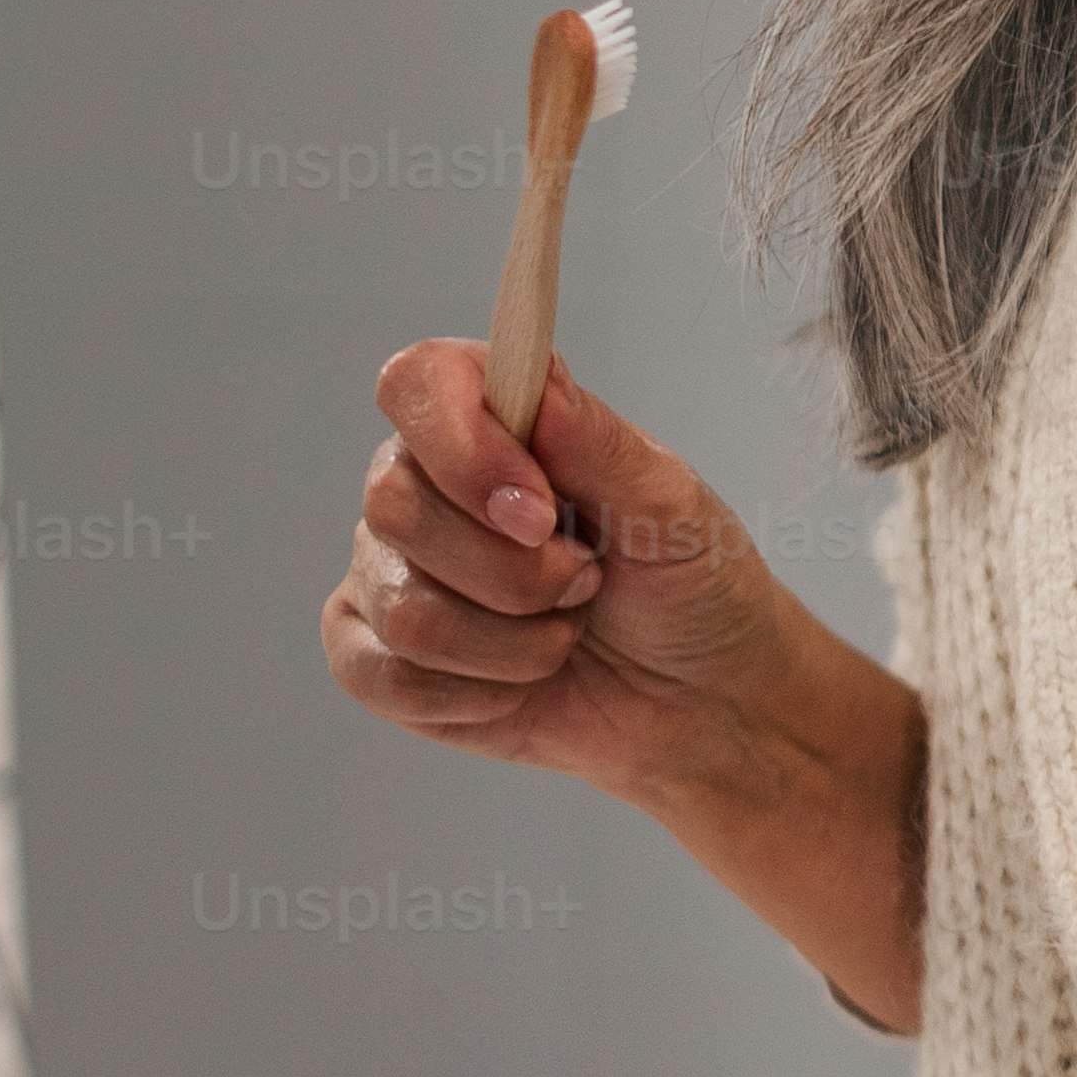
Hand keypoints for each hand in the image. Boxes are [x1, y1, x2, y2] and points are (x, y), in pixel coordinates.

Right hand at [319, 348, 802, 806]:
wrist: (698, 698)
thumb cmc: (688, 587)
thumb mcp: (672, 507)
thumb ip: (596, 441)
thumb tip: (532, 378)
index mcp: (490, 423)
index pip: (417, 385)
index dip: (463, 447)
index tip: (541, 510)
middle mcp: (424, 487)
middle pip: (395, 504)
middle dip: (515, 572)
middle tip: (586, 580)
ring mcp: (390, 574)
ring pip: (406, 610)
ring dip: (514, 642)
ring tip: (565, 633)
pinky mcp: (378, 660)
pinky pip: (388, 679)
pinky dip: (480, 694)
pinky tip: (522, 683)